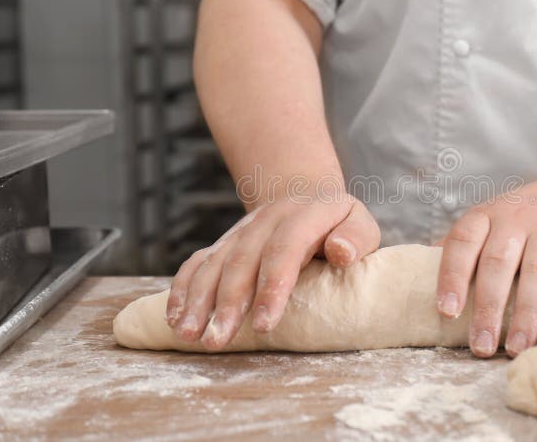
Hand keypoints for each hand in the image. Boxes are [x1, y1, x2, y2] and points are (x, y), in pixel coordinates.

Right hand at [166, 192, 379, 350]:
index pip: (285, 248)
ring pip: (215, 262)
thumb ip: (356, 238)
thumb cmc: (340, 225)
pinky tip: (175, 317)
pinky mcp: (225, 241)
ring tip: (190, 335)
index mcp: (305, 214)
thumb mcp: (360, 224)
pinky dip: (183, 288)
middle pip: (242, 260)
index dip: (272, 286)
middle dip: (227, 303)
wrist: (307, 196)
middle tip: (217, 340)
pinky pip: (198, 262)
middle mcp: (268, 219)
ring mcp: (242, 230)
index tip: (263, 324)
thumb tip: (341, 253)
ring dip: (198, 300)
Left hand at [436, 174, 536, 357]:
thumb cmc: (521, 220)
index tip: (446, 311)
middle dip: (488, 308)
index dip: (452, 277)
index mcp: (485, 216)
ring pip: (536, 274)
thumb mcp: (488, 221)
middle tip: (481, 346)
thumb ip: (461, 249)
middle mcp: (515, 219)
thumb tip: (420, 282)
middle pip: (497, 264)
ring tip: (515, 349)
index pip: (462, 243)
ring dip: (525, 316)